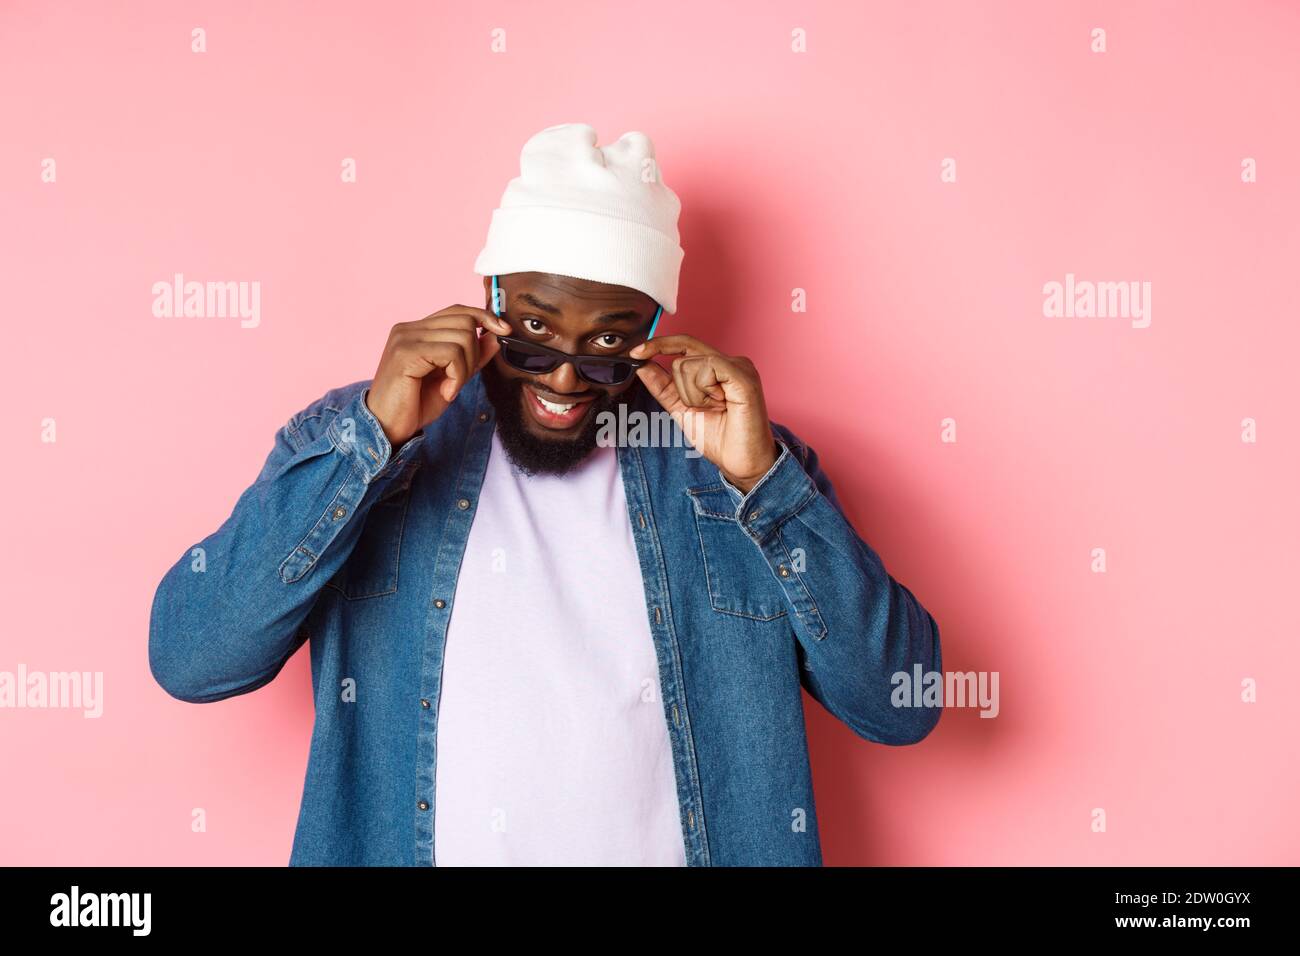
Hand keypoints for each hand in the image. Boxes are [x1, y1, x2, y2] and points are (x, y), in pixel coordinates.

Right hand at [366, 306, 510, 446]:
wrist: (387, 427)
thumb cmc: (415, 405)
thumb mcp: (453, 378)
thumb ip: (472, 356)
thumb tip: (495, 335)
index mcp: (417, 330)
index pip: (457, 310)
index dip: (484, 316)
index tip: (504, 330)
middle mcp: (408, 328)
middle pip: (464, 321)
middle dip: (474, 353)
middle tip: (460, 379)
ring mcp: (405, 338)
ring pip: (462, 337)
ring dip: (465, 369)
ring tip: (450, 388)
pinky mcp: (405, 352)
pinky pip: (451, 353)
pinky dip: (457, 375)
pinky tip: (446, 391)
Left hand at [630, 334, 777, 493]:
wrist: (741, 463)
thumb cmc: (719, 438)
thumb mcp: (681, 408)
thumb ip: (663, 386)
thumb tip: (642, 365)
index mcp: (718, 367)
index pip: (684, 344)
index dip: (658, 344)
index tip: (635, 353)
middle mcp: (730, 361)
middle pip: (682, 355)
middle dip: (681, 388)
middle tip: (704, 407)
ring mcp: (738, 366)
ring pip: (689, 363)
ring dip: (693, 394)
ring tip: (716, 408)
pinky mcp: (742, 374)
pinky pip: (706, 368)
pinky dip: (703, 391)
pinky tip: (721, 403)